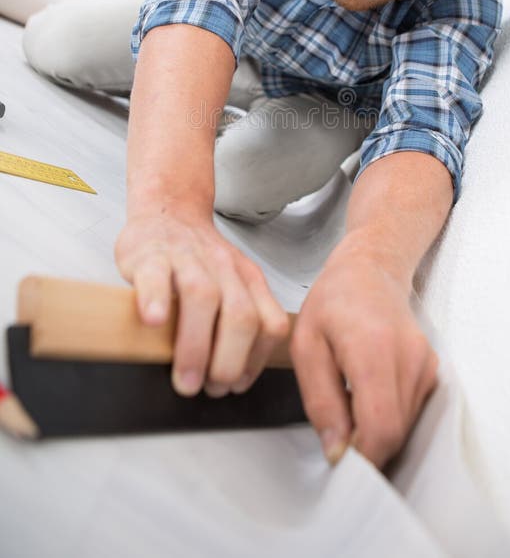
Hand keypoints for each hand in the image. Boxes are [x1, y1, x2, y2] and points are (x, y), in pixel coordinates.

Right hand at [114, 215, 288, 397]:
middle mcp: (223, 269)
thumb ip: (239, 320)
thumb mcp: (233, 282)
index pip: (269, 324)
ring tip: (185, 379)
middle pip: (240, 315)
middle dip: (228, 361)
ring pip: (202, 296)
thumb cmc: (198, 259)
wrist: (169, 210)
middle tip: (209, 388)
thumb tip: (233, 382)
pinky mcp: (151, 255)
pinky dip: (156, 299)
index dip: (255, 360)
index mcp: (248, 280)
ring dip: (195, 345)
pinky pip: (156, 275)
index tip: (236, 385)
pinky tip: (153, 322)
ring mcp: (187, 259)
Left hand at [290, 231, 437, 469]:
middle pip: (396, 433)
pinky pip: (412, 412)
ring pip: (405, 427)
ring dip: (376, 432)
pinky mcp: (431, 369)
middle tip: (336, 433)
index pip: (381, 427)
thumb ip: (320, 401)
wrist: (370, 269)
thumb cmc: (333, 301)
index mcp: (374, 349)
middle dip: (366, 448)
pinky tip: (366, 394)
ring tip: (348, 403)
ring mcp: (425, 364)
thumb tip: (337, 450)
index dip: (362, 456)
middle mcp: (409, 358)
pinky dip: (388, 417)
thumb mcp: (305, 345)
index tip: (339, 459)